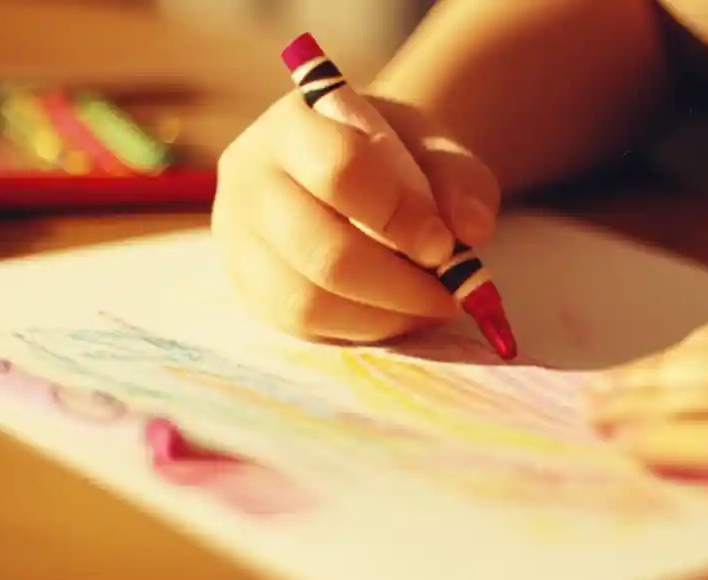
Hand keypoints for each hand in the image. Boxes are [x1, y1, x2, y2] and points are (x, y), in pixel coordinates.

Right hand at [211, 90, 500, 341]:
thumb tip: (470, 231)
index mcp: (294, 122)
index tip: (444, 245)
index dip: (400, 216)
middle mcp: (249, 177)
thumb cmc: (388, 155)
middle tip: (448, 293)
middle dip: (398, 283)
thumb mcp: (432, 147)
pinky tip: (393, 313)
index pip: (341, 170)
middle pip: (322, 250)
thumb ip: (458, 181)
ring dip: (383, 314)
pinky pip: (300, 327)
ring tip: (426, 306)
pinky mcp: (245, 285)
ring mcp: (237, 237)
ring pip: (307, 300)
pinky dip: (359, 329)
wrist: (341, 169)